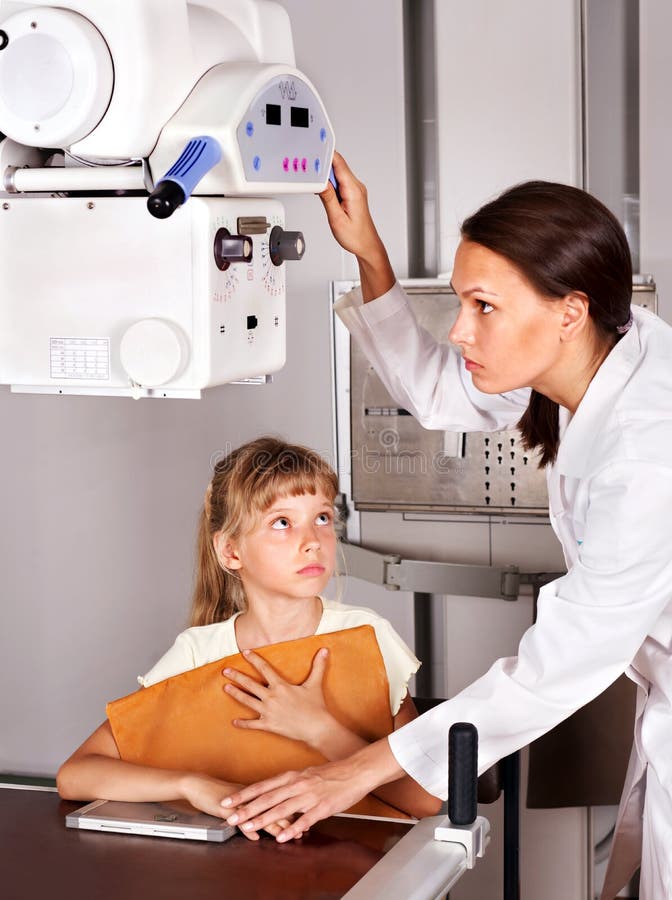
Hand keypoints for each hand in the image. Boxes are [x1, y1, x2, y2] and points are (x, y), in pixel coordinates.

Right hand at [180, 773, 297, 841]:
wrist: (197, 784)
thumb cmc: (218, 792)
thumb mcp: (239, 798)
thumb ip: (254, 804)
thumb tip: (269, 811)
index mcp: (255, 792)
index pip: (278, 800)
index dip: (292, 811)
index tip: (305, 820)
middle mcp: (250, 795)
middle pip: (273, 806)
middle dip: (288, 820)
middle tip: (301, 831)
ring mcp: (239, 801)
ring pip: (259, 813)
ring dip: (272, 825)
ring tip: (284, 836)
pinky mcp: (225, 808)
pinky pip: (238, 818)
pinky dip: (246, 828)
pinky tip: (255, 836)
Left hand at [221, 740, 402, 841]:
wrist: (356, 770)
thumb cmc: (332, 773)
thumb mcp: (307, 775)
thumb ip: (290, 785)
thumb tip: (275, 794)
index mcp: (293, 776)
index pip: (263, 785)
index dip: (244, 794)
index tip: (228, 802)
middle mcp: (298, 784)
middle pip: (268, 797)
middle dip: (247, 808)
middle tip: (230, 817)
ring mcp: (310, 795)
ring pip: (282, 808)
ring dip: (264, 818)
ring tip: (249, 827)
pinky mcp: (323, 806)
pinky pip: (305, 819)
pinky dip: (293, 828)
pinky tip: (283, 837)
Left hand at [223, 648, 332, 748]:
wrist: (316, 728)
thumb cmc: (316, 706)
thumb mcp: (315, 684)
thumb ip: (318, 666)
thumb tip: (325, 649)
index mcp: (281, 686)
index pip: (264, 669)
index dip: (254, 659)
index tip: (245, 652)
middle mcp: (272, 697)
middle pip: (250, 684)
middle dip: (237, 676)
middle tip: (225, 670)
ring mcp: (268, 711)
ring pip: (247, 701)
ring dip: (235, 694)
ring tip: (225, 688)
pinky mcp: (269, 725)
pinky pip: (252, 724)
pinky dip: (243, 724)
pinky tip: (234, 722)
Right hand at [319, 152, 394, 300]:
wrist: (366, 245)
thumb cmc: (355, 236)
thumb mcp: (336, 218)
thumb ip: (327, 197)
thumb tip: (320, 181)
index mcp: (354, 190)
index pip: (339, 163)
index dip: (325, 155)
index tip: (313, 153)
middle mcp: (356, 187)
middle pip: (337, 166)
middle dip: (321, 167)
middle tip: (309, 173)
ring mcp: (355, 189)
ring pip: (336, 173)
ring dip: (324, 177)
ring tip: (316, 187)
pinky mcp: (352, 194)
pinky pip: (339, 182)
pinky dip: (329, 184)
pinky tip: (323, 192)